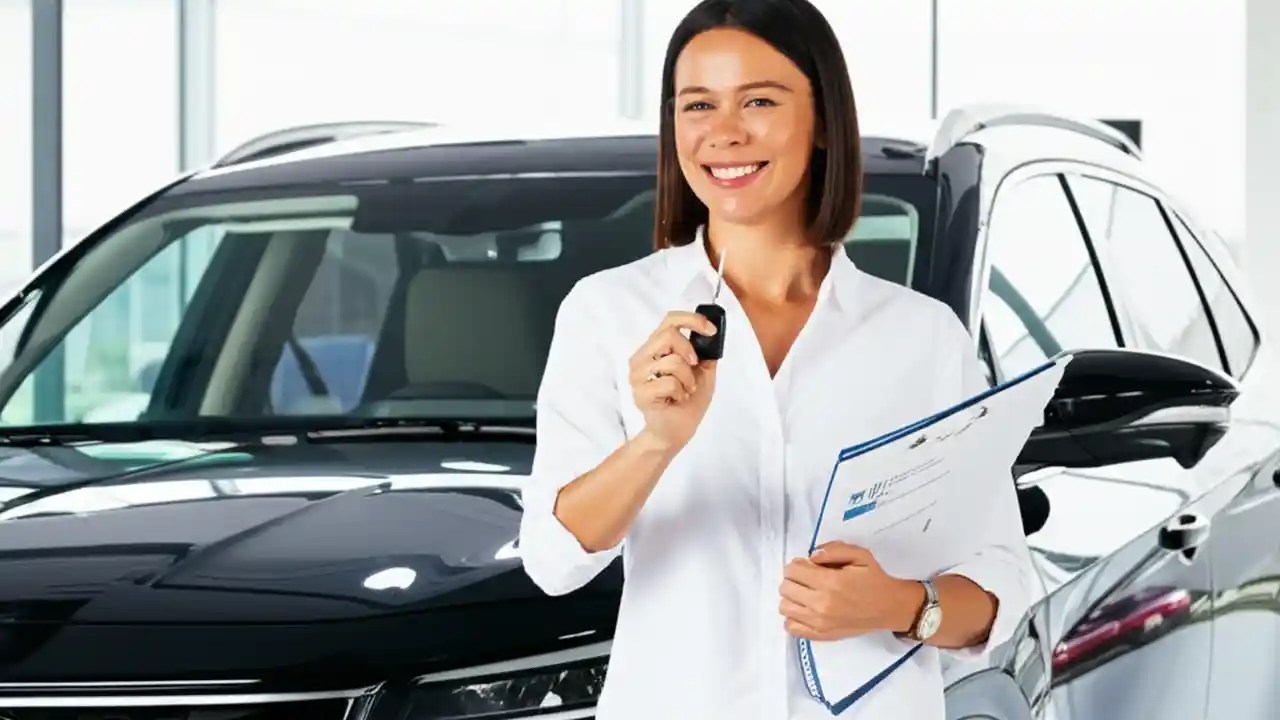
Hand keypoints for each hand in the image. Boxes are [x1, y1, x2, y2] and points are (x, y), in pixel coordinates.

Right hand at [628, 311, 718, 451]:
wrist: (675, 433)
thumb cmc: (687, 403)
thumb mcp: (702, 372)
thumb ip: (704, 353)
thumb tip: (712, 336)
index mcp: (655, 349)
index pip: (669, 320)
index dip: (692, 320)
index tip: (711, 330)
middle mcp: (642, 358)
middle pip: (669, 335)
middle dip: (689, 352)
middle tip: (694, 367)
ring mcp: (638, 376)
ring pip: (672, 361)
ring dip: (688, 379)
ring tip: (685, 391)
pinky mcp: (641, 393)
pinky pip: (669, 383)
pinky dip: (681, 393)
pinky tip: (676, 400)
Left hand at [779, 542, 923, 641]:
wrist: (888, 608)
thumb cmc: (873, 579)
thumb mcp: (859, 555)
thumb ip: (833, 550)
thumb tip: (810, 556)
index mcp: (830, 582)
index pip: (792, 570)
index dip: (798, 564)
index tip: (809, 566)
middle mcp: (821, 604)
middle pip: (785, 588)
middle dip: (794, 578)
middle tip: (808, 578)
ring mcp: (819, 623)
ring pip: (784, 607)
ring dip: (792, 597)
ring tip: (807, 594)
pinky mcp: (820, 635)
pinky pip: (791, 627)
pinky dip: (794, 617)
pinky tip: (807, 609)